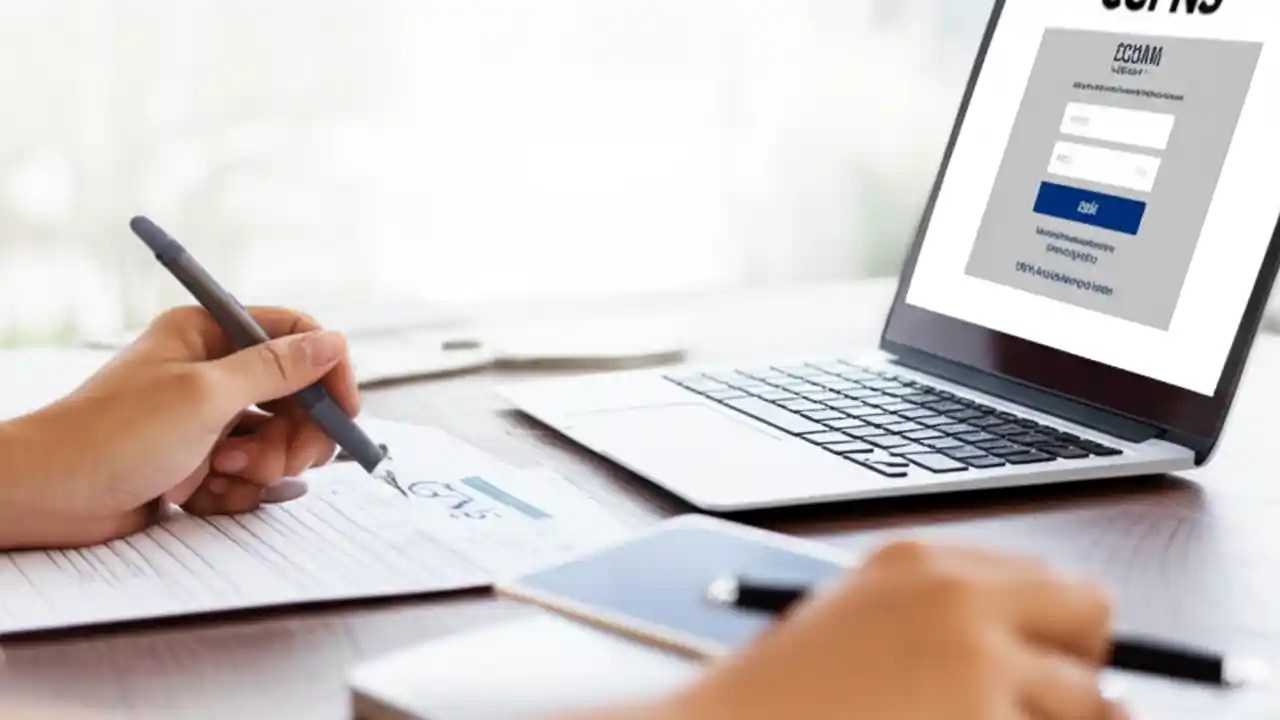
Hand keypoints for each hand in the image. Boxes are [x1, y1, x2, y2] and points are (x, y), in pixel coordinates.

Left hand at [0, 306, 358, 548]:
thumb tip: (334, 342)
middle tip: (276, 459)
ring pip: (278, 441)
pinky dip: (236, 489)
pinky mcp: (201, 461)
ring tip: (220, 472)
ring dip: (261, 465)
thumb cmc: (111, 436)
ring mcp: (207, 418)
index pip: (294, 336)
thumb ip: (277, 368)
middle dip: (293, 434)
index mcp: (208, 334)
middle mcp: (211, 371)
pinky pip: (250, 474)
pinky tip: (201, 493)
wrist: (47, 497)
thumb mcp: (205, 395)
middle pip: (296, 396)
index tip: (344, 410)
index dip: (327, 371)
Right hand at [656, 542, 1124, 719]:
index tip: (1041, 664)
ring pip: (1092, 699)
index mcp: (922, 563)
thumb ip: (947, 624)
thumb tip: (1046, 661)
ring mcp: (977, 658)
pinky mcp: (985, 715)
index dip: (1052, 631)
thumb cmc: (782, 696)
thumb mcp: (859, 626)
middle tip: (1040, 707)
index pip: (1049, 578)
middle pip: (1092, 613)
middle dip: (1079, 666)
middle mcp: (958, 596)